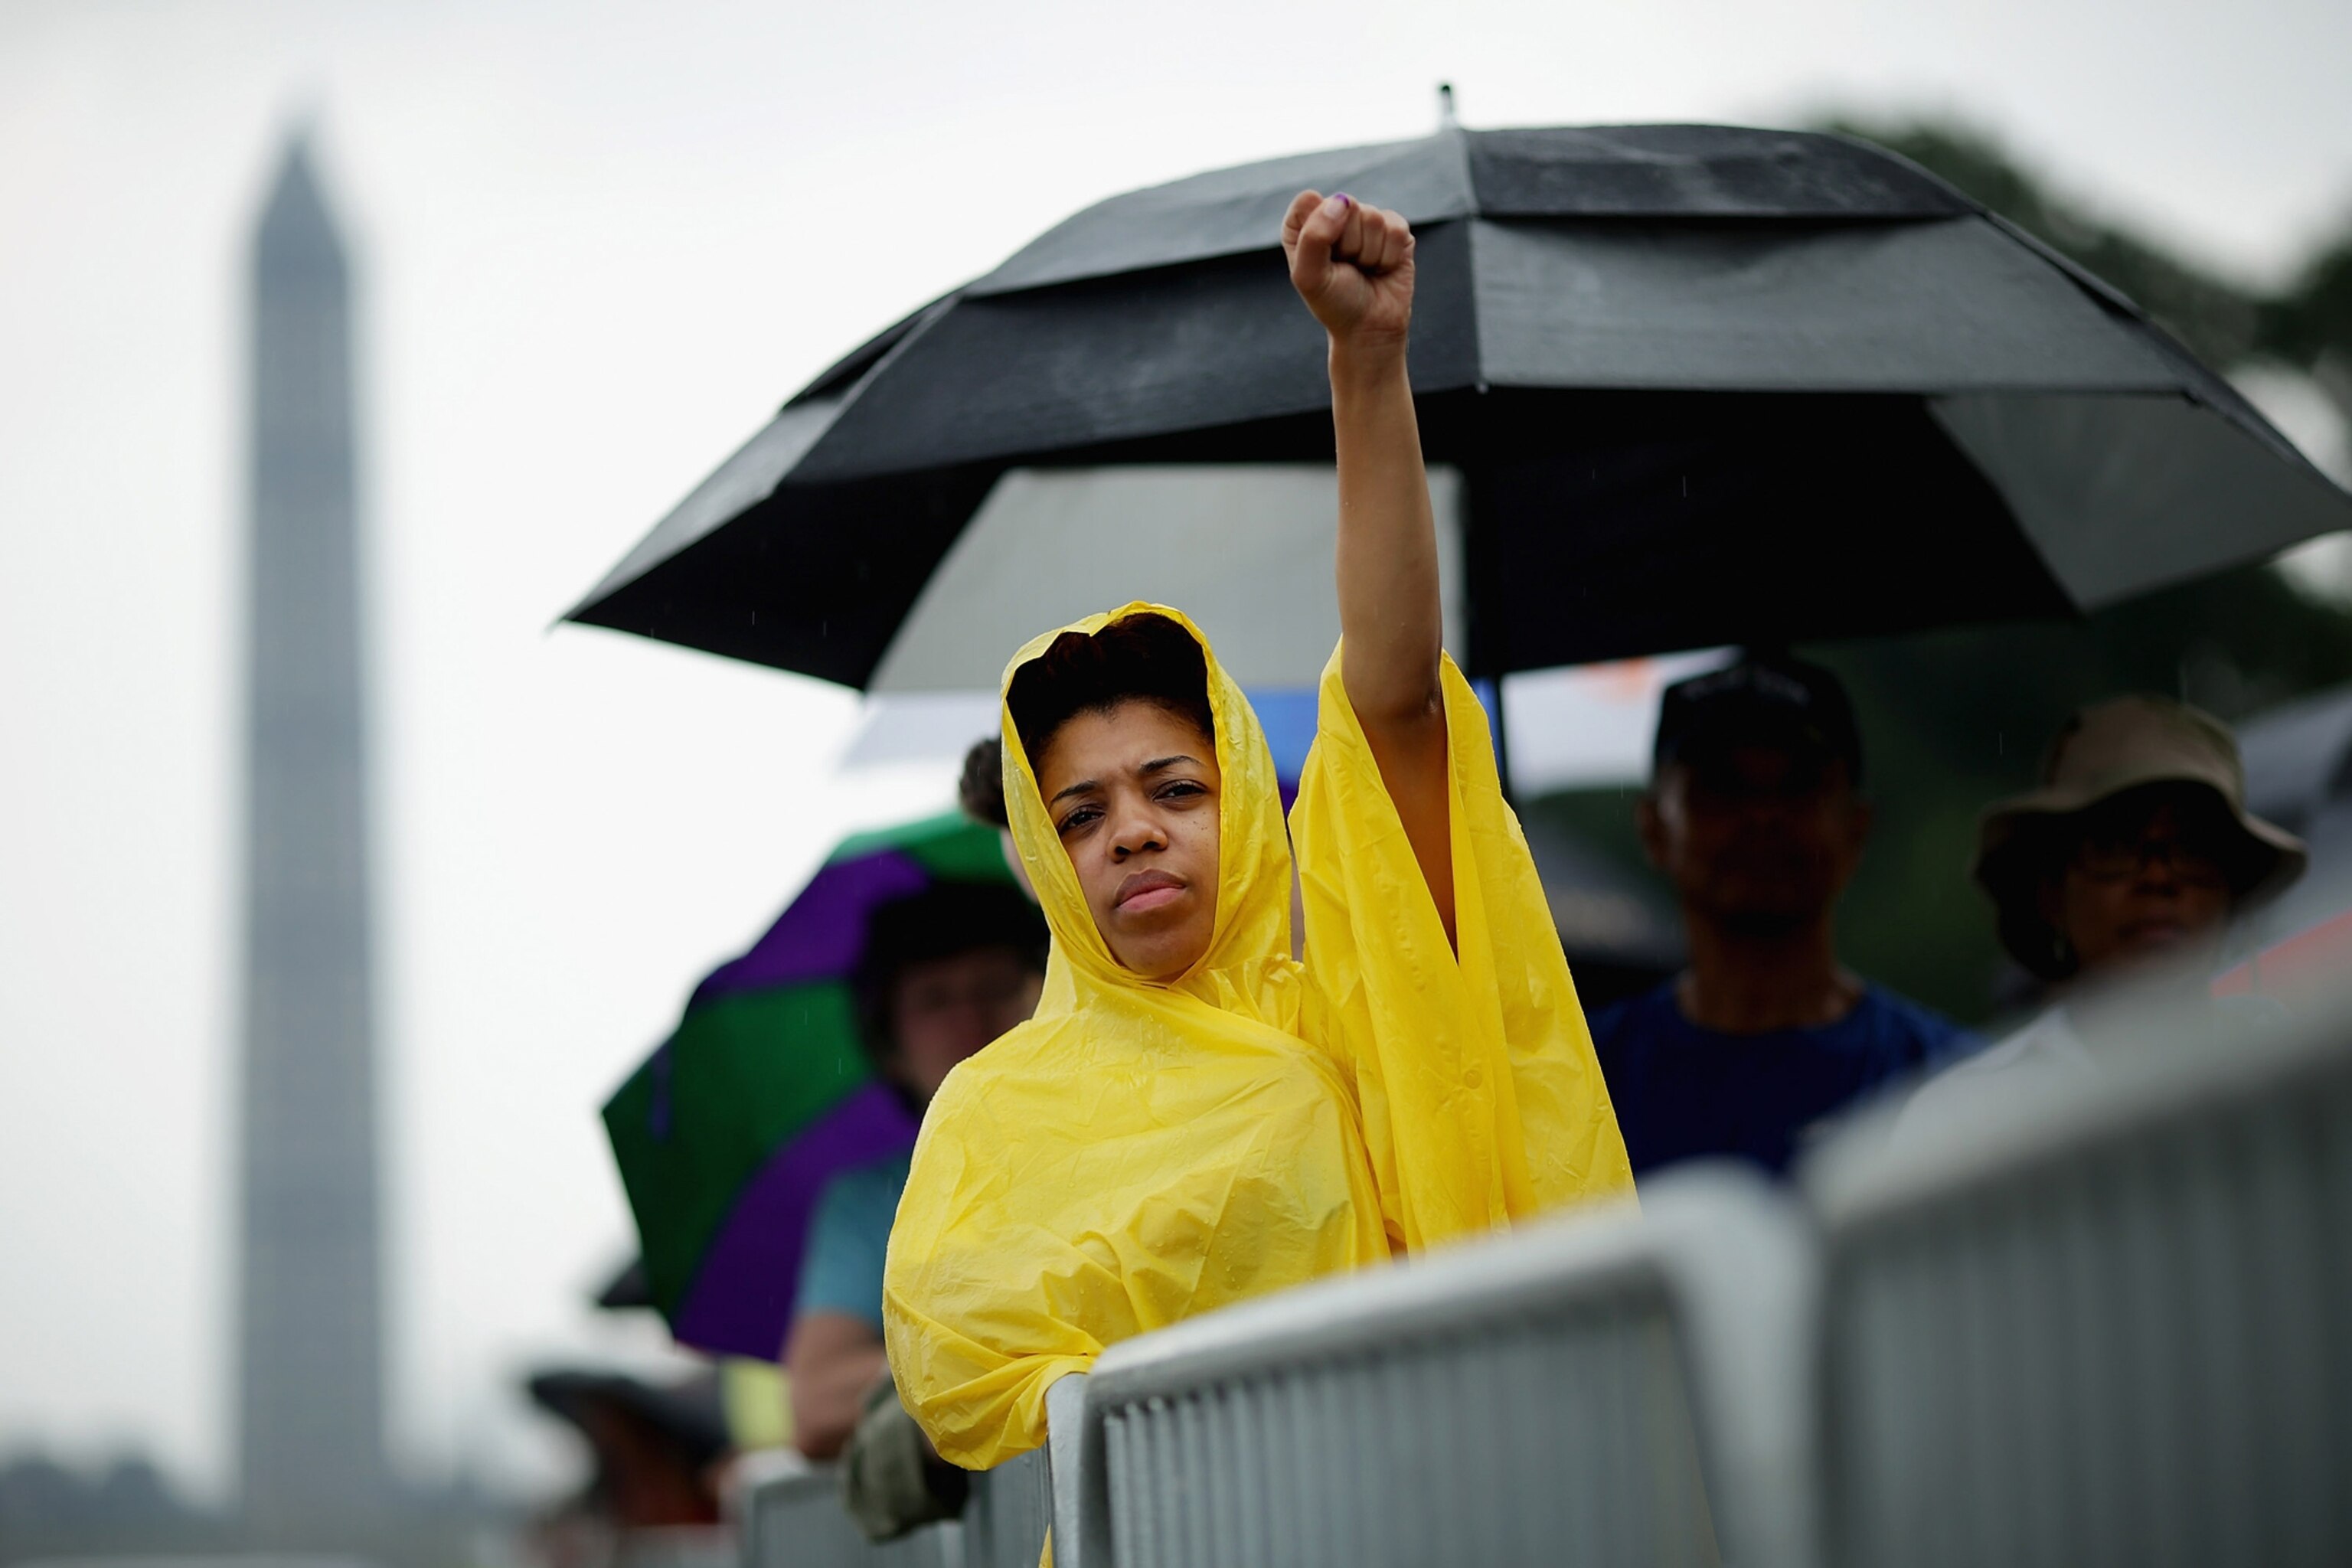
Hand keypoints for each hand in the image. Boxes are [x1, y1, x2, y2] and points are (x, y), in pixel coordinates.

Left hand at [1282, 189, 1414, 360]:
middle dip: (1347, 244)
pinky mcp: (1395, 229)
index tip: (1321, 260)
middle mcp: (1335, 216)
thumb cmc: (1334, 303)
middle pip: (1346, 204)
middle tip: (1346, 266)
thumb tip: (1342, 201)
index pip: (1309, 201)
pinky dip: (1388, 256)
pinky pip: (1396, 228)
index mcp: (1304, 223)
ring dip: (1368, 253)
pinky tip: (1381, 267)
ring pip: (1373, 217)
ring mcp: (1367, 220)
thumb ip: (1314, 236)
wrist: (1370, 328)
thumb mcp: (1309, 276)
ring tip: (1363, 269)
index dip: (1318, 231)